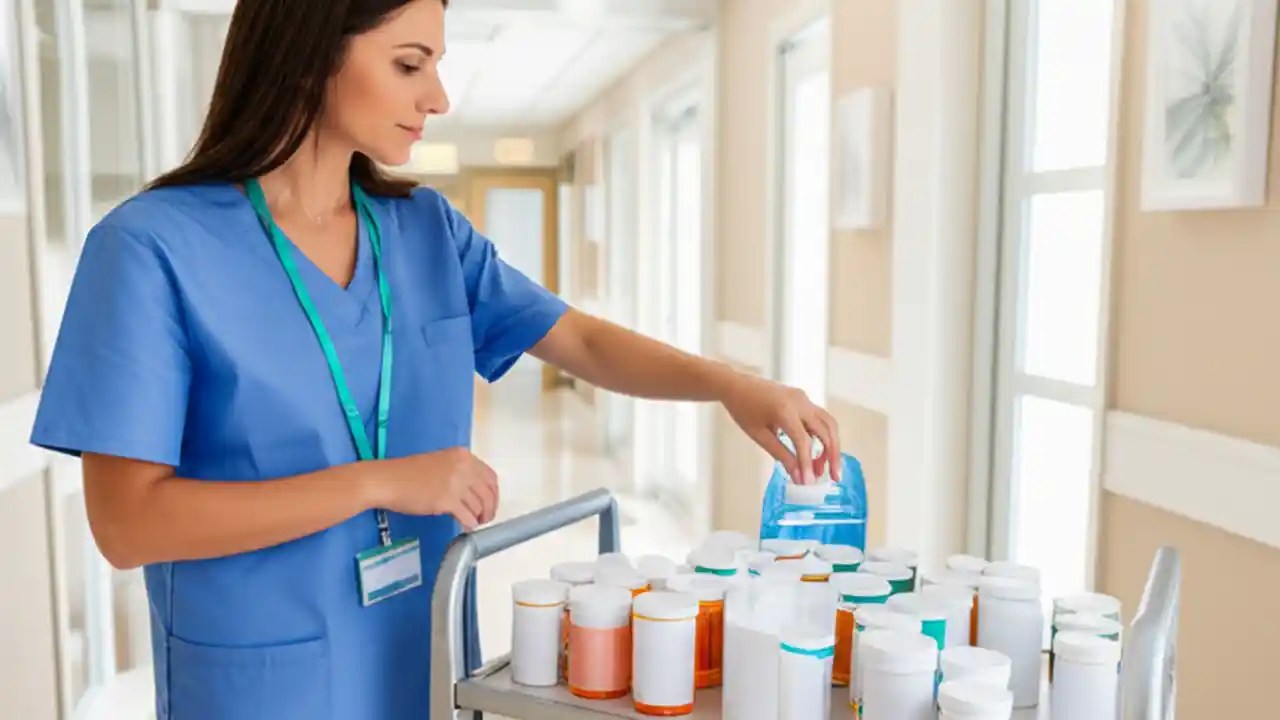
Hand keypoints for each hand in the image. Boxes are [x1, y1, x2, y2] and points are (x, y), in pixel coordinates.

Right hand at [370, 448, 498, 529]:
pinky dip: (469, 523)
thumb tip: (472, 491)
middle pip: (488, 492)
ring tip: (473, 522)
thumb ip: (459, 472)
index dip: (494, 493)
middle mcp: (463, 467)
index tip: (491, 503)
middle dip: (490, 508)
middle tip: (486, 518)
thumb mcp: (439, 463)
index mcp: (462, 455)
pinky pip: (468, 516)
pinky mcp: (447, 500)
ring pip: (479, 505)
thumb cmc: (407, 473)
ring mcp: (456, 483)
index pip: (490, 476)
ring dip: (479, 517)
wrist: (387, 480)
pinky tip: (465, 526)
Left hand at [717, 372, 841, 484]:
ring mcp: (803, 398)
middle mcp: (799, 402)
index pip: (804, 441)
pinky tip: (817, 452)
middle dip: (832, 456)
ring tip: (825, 468)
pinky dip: (823, 435)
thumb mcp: (760, 436)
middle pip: (826, 431)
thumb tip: (798, 477)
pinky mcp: (803, 399)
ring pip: (828, 423)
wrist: (737, 385)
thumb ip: (782, 455)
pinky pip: (820, 418)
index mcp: (784, 411)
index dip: (808, 463)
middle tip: (833, 477)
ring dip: (831, 446)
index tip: (809, 481)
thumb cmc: (743, 409)